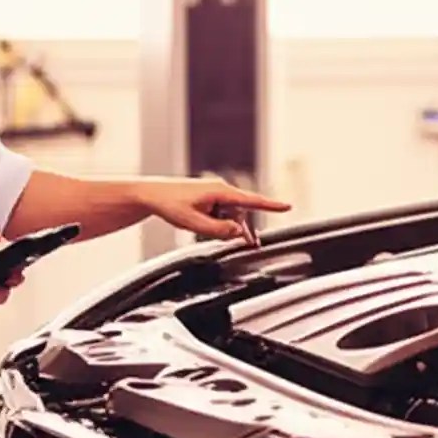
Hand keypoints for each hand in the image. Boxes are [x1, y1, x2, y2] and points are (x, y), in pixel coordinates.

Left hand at [136, 177, 290, 242]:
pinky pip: (222, 214)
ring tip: (208, 230)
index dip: (271, 205)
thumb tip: (238, 232)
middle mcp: (220, 190)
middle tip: (251, 246)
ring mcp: (214, 195)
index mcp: (219, 192)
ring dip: (227, 229)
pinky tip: (206, 228)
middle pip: (242, 214)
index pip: (251, 200)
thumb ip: (218, 230)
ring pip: (231, 216)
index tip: (288, 206)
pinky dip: (219, 224)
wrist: (150, 195)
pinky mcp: (209, 199)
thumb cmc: (170, 205)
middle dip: (243, 230)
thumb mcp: (193, 223)